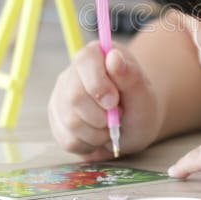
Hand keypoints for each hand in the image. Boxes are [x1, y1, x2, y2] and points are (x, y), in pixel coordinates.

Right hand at [48, 40, 162, 159]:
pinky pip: (68, 139)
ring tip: (110, 127)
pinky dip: (89, 144)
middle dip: (101, 116)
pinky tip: (99, 136)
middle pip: (74, 97)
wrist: (133, 128)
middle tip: (118, 117)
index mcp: (96, 55)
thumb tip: (113, 56)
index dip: (98, 84)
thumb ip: (130, 76)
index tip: (115, 102)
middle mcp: (73, 72)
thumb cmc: (140, 107)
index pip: (84, 60)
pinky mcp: (56, 119)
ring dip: (98, 133)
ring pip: (70, 122)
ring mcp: (61, 96)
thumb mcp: (144, 94)